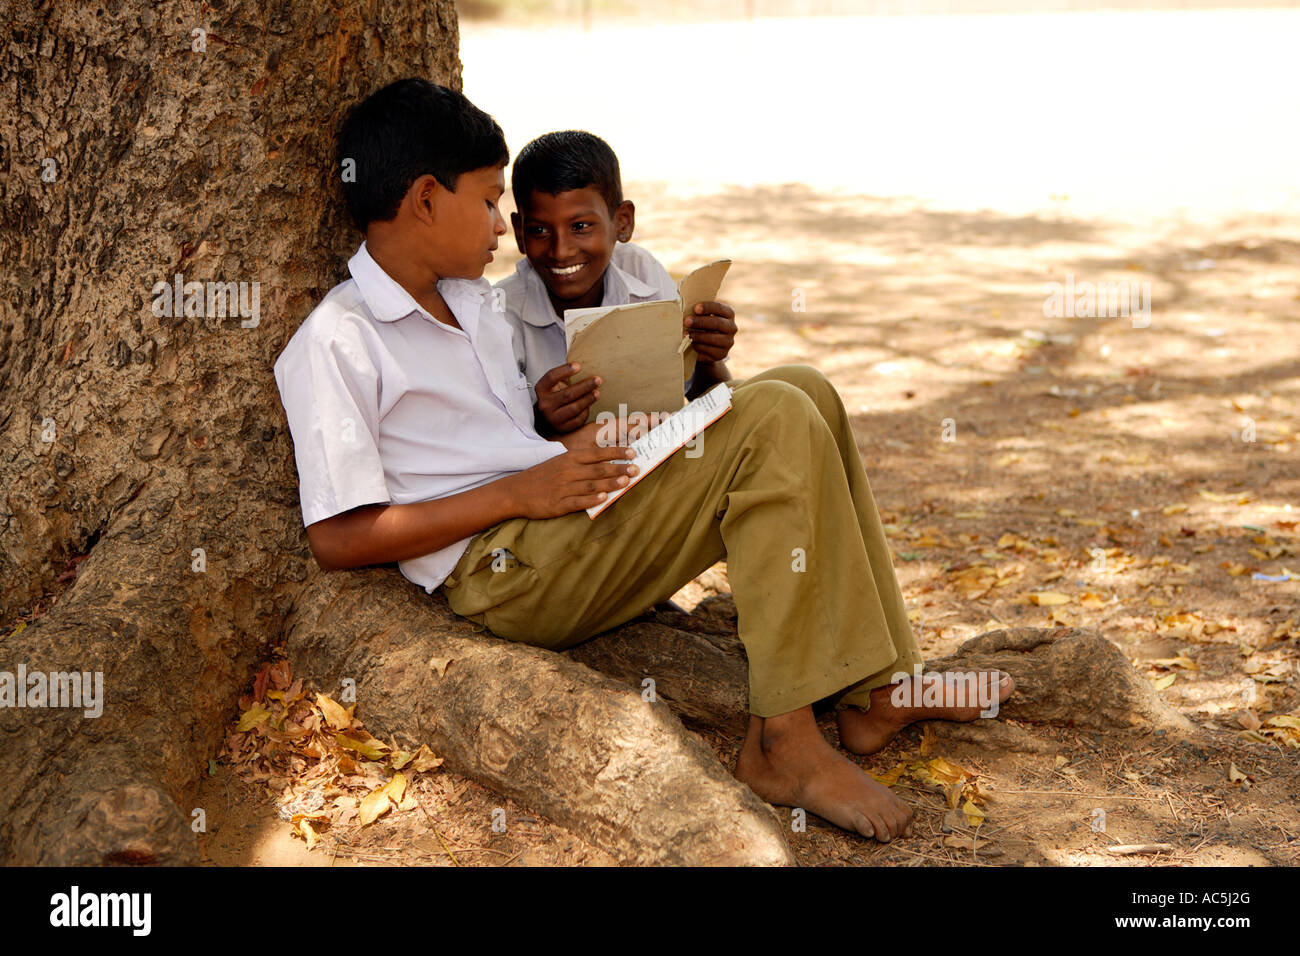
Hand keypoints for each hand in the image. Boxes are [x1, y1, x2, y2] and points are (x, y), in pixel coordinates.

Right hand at [506, 422, 638, 518]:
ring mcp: (563, 488)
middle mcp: (568, 471)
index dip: (616, 453)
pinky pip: (578, 501)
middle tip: (636, 469)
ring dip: (610, 483)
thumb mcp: (560, 462)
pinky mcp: (558, 504)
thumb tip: (607, 463)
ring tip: (626, 482)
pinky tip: (604, 498)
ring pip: (591, 485)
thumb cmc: (543, 476)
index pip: (597, 454)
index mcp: (569, 459)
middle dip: (618, 468)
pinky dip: (591, 499)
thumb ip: (581, 462)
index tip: (632, 452)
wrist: (516, 491)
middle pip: (598, 469)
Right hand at [537, 362, 599, 433]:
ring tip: (597, 392)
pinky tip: (589, 405)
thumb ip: (564, 375)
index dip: (565, 370)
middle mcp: (544, 404)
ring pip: (574, 408)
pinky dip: (585, 412)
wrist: (546, 416)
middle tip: (597, 380)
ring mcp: (552, 418)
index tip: (579, 366)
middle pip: (567, 394)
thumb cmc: (555, 395)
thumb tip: (584, 365)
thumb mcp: (555, 384)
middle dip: (585, 386)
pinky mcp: (562, 428)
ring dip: (588, 399)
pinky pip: (578, 420)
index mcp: (541, 389)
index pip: (551, 377)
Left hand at [683, 300, 736, 363]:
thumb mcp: (704, 316)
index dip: (708, 307)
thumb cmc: (704, 325)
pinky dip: (698, 346)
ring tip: (685, 334)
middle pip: (717, 323)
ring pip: (713, 338)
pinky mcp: (722, 354)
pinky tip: (690, 343)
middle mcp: (732, 327)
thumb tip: (686, 310)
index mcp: (728, 314)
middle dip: (700, 322)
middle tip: (686, 321)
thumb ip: (700, 312)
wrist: (708, 345)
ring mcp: (728, 342)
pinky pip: (709, 350)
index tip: (695, 308)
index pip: (720, 308)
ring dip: (697, 336)